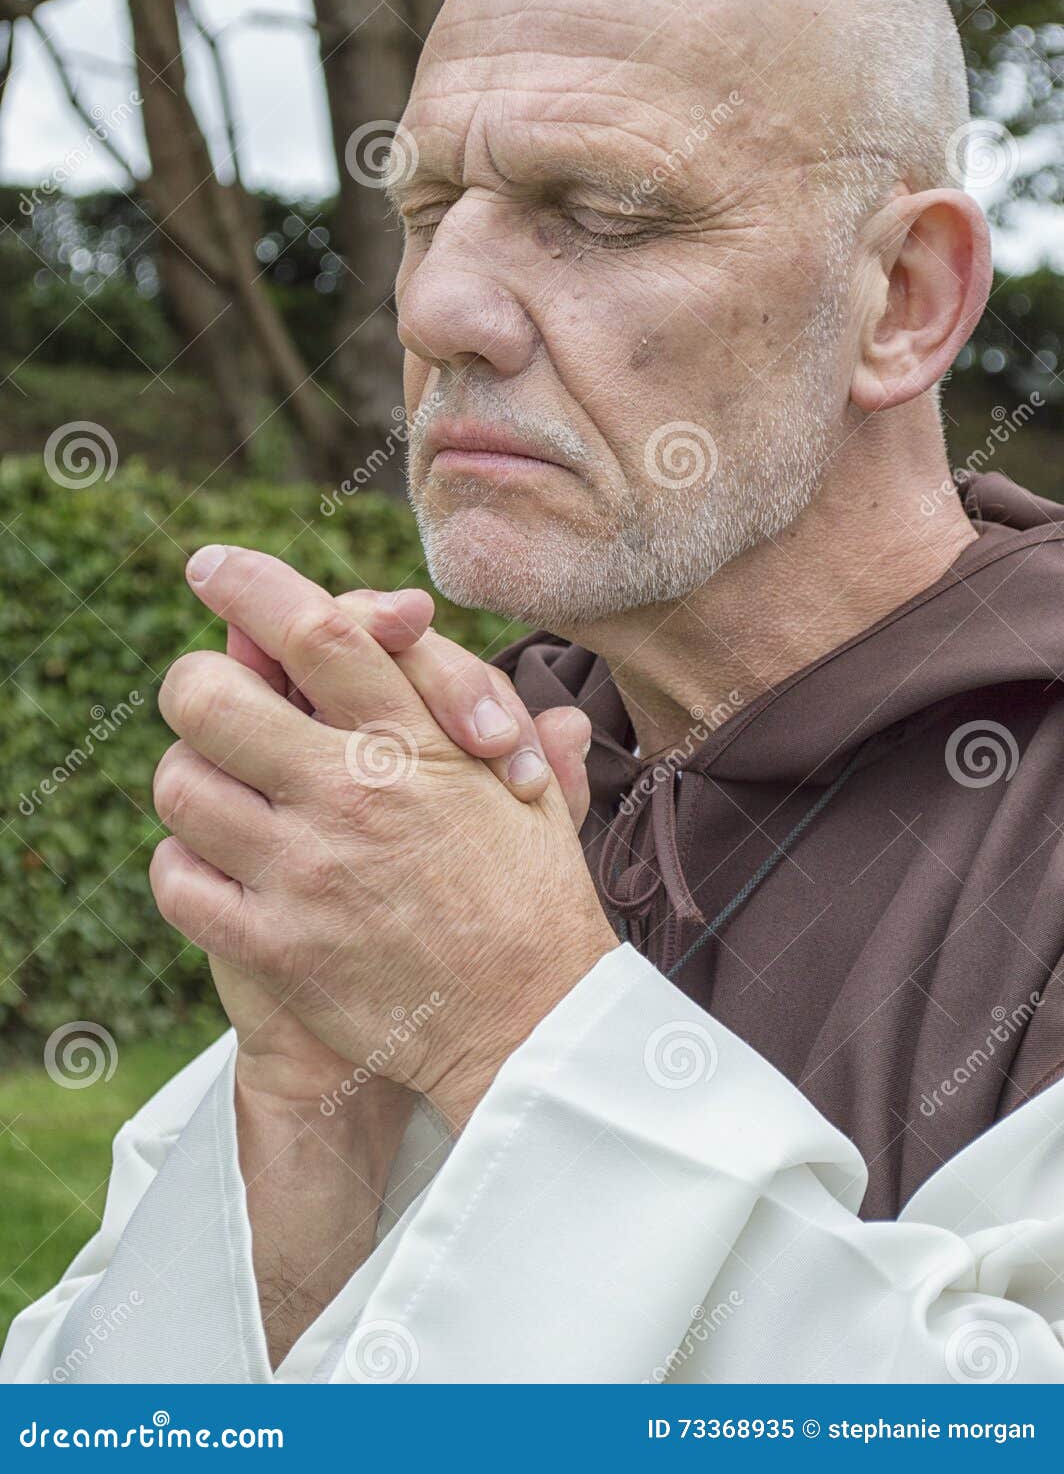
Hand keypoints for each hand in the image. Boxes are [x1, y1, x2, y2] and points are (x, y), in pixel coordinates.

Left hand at [152, 548, 615, 1124]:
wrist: (530, 1029)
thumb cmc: (537, 905)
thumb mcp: (534, 801)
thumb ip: (516, 734)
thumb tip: (542, 707)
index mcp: (416, 741)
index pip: (318, 629)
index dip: (252, 584)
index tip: (211, 563)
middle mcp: (352, 791)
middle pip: (209, 695)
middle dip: (195, 688)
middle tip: (211, 705)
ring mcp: (305, 869)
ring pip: (180, 785)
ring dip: (191, 782)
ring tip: (221, 794)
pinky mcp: (274, 944)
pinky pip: (178, 880)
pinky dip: (185, 868)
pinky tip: (219, 870)